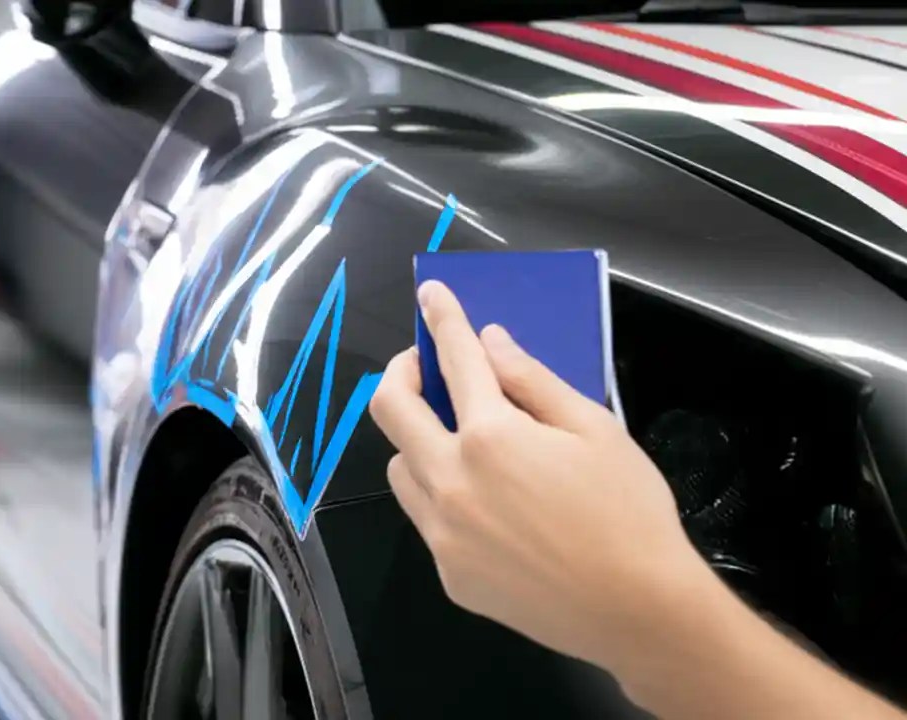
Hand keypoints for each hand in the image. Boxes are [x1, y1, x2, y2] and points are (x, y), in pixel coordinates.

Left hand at [369, 280, 709, 673]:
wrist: (638, 611)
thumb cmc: (628, 512)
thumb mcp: (594, 429)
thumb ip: (534, 380)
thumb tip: (491, 342)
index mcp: (490, 437)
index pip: (455, 360)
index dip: (442, 320)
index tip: (432, 295)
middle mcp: (450, 481)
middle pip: (390, 409)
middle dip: (403, 373)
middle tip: (427, 366)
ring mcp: (442, 533)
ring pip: (399, 467)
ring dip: (418, 440)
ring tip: (457, 439)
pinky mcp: (448, 573)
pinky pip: (426, 519)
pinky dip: (441, 495)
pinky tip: (485, 503)